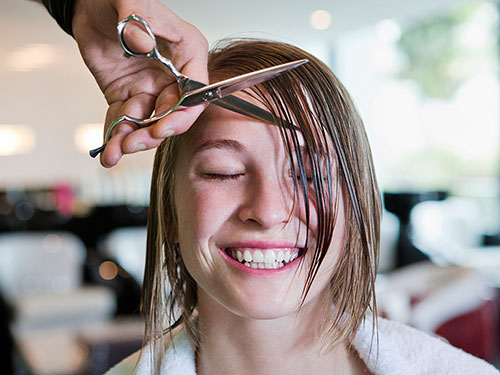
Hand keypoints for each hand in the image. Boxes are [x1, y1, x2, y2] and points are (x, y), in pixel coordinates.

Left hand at [72, 0, 208, 166]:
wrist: (90, 6)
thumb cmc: (118, 0)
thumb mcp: (130, 3)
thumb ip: (136, 22)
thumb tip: (142, 45)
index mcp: (187, 54)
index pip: (195, 93)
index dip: (180, 115)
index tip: (161, 127)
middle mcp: (173, 76)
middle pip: (172, 115)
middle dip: (153, 133)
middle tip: (132, 143)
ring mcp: (151, 89)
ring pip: (148, 123)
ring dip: (133, 139)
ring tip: (115, 150)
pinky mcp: (128, 96)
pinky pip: (124, 121)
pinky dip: (115, 137)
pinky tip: (108, 151)